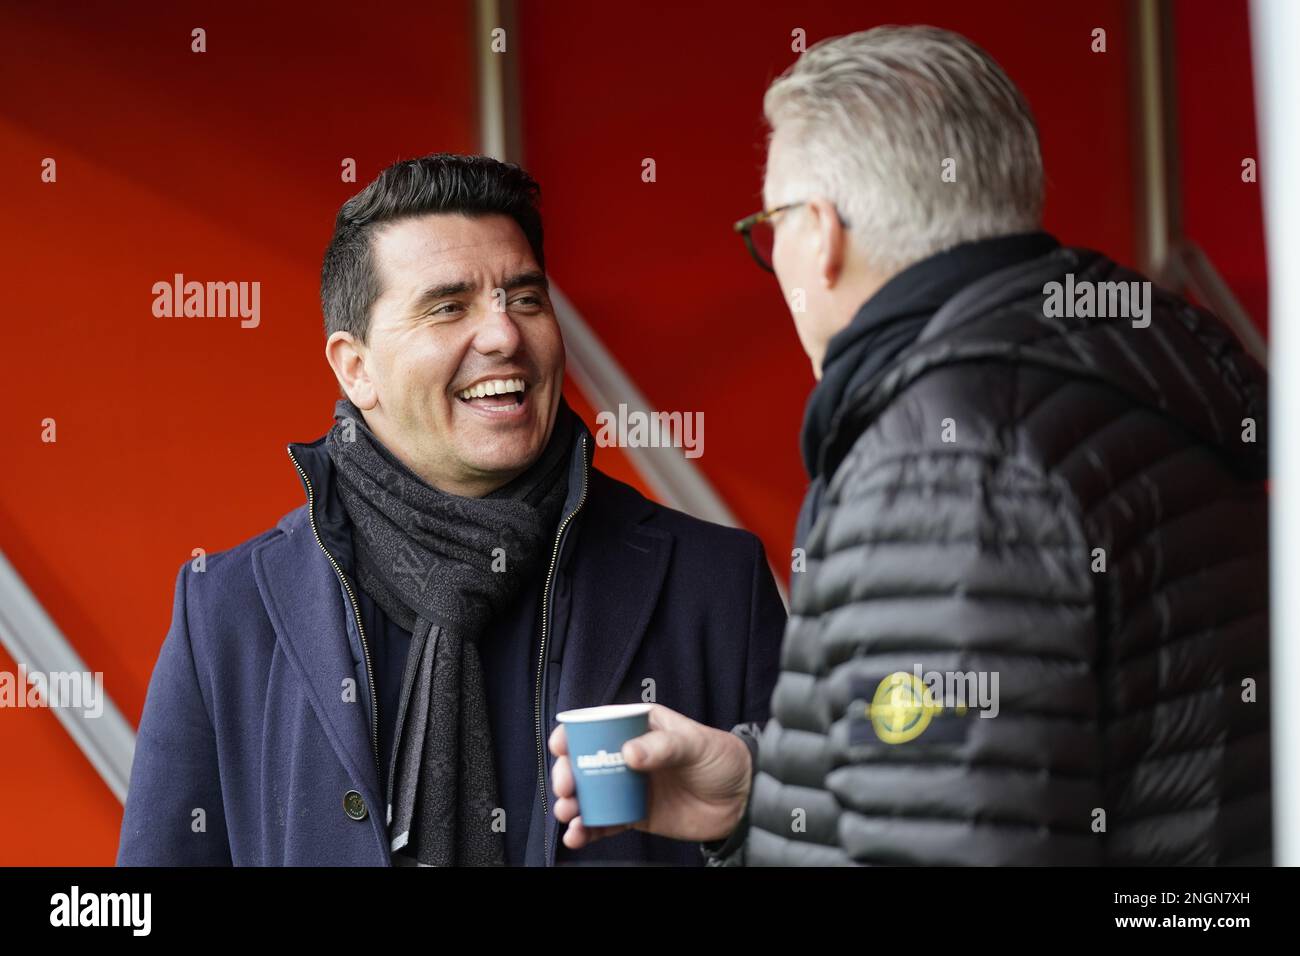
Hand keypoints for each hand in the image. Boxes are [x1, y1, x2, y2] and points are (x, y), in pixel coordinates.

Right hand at [548, 703, 753, 849]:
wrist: (744, 800)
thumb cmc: (722, 759)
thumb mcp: (696, 743)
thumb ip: (663, 746)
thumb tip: (628, 753)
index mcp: (640, 727)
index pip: (598, 725)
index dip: (574, 734)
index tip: (561, 746)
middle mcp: (629, 756)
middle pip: (586, 763)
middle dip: (568, 774)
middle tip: (566, 786)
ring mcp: (630, 787)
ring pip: (590, 794)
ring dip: (572, 803)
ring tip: (568, 813)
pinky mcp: (635, 815)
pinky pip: (605, 822)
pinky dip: (588, 830)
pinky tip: (577, 836)